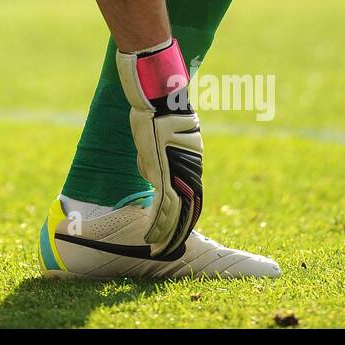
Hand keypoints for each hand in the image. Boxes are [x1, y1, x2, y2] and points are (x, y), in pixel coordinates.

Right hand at [115, 39, 203, 256]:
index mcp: (192, 164)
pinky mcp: (163, 170)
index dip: (185, 220)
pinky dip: (158, 223)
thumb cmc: (157, 110)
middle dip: (177, 234)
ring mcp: (177, 171)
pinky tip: (152, 235)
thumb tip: (153, 175)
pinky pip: (163, 205)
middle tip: (168, 251)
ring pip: (176, 212)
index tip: (177, 234)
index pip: (191, 199)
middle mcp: (190, 170)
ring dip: (167, 234)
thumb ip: (158, 160)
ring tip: (159, 249)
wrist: (159, 93)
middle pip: (188, 210)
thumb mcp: (160, 139)